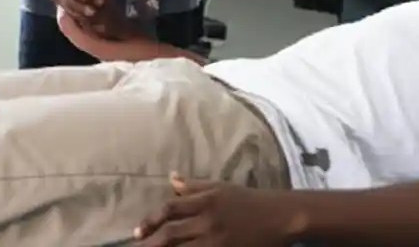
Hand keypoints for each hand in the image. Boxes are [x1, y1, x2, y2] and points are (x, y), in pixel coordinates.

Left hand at [135, 174, 295, 246]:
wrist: (281, 216)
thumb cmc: (250, 200)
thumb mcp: (222, 187)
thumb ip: (194, 186)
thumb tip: (171, 178)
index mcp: (207, 201)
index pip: (171, 209)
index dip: (151, 220)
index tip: (137, 232)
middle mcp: (209, 221)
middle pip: (172, 234)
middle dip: (151, 243)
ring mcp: (218, 241)